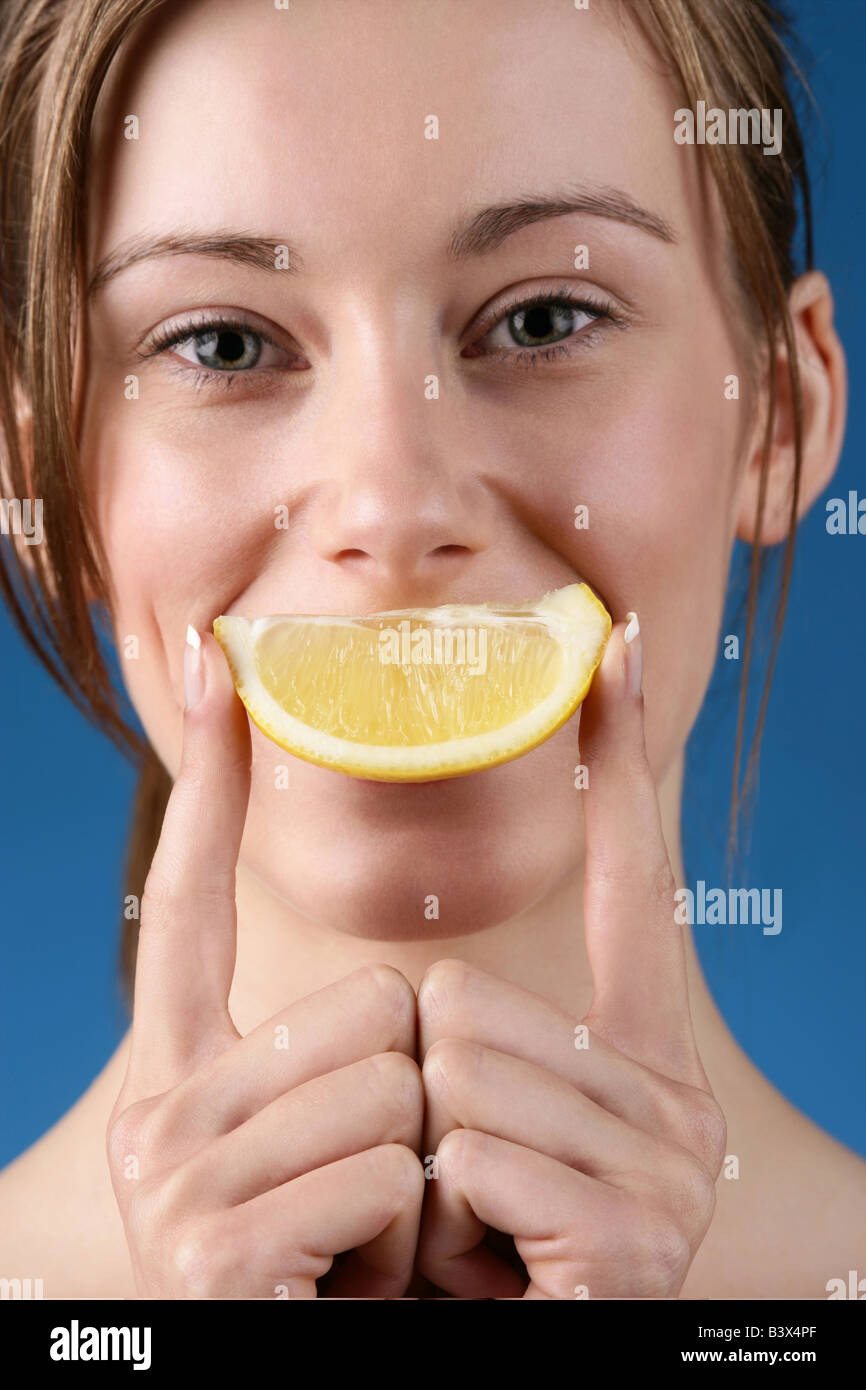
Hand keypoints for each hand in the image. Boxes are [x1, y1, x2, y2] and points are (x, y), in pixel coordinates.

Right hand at [107, 631, 423, 1298]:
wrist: (272, 1381)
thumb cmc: (316, 1259)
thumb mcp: (307, 1144)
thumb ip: (323, 1059)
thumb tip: (404, 1000)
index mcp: (180, 1064)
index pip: (191, 897)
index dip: (207, 779)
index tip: (220, 662)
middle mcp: (159, 1107)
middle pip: (371, 1004)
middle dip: (410, 1097)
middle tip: (367, 1189)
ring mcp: (179, 1180)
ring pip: (394, 1088)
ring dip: (421, 1179)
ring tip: (366, 1241)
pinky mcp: (220, 1249)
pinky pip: (393, 1178)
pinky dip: (414, 1243)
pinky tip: (357, 1285)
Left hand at [414, 619, 725, 1298]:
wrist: (501, 1383)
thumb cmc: (483, 1261)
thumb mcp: (486, 1137)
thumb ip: (475, 1053)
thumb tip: (424, 997)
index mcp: (636, 1057)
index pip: (630, 882)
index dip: (619, 763)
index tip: (617, 647)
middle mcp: (670, 1100)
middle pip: (464, 1002)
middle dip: (424, 1102)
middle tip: (465, 1196)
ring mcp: (664, 1172)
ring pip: (456, 1077)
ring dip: (421, 1173)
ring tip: (472, 1241)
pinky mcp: (634, 1240)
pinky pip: (469, 1159)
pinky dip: (437, 1227)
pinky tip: (489, 1278)